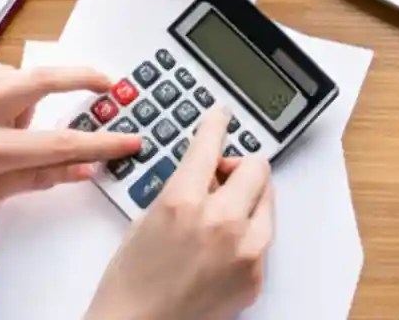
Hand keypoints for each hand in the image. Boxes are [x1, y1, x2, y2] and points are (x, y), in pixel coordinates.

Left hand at [0, 58, 141, 235]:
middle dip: (82, 78)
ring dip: (25, 96)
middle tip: (108, 83)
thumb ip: (33, 178)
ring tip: (1, 126)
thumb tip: (82, 168)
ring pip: (17, 77)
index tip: (129, 139)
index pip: (53, 144)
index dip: (99, 143)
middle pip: (42, 83)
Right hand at [87, 107, 274, 319]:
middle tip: (222, 174)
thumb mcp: (147, 217)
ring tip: (223, 213)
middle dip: (238, 166)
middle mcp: (222, 223)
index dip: (217, 125)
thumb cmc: (131, 281)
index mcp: (185, 201)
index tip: (221, 118)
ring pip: (267, 201)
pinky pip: (263, 238)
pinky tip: (221, 248)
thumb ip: (183, 187)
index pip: (211, 143)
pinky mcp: (256, 276)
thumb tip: (207, 172)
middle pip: (256, 167)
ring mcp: (245, 252)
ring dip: (248, 199)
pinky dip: (247, 235)